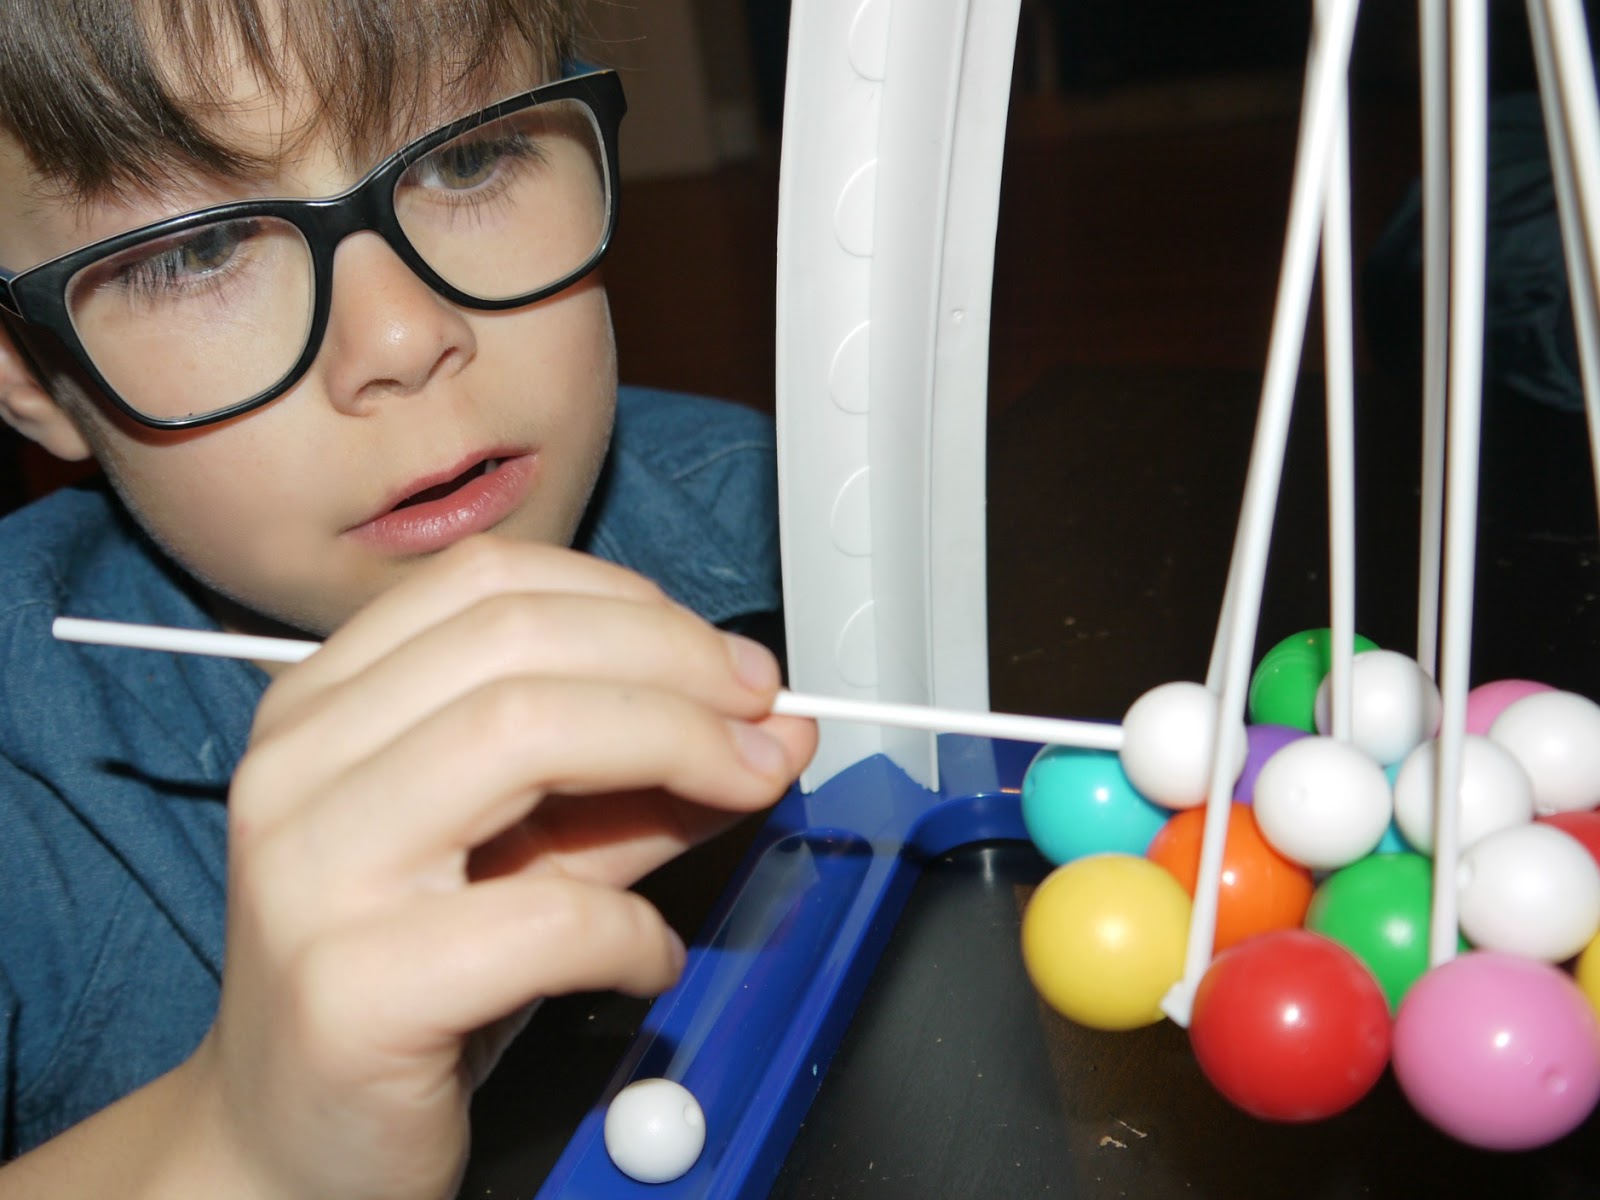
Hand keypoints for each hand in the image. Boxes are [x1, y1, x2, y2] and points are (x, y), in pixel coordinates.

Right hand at [188, 536, 815, 1199]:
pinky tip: (649, 956)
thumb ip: (638, 781)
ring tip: (740, 792)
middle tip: (764, 721)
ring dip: (674, 748)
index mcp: (326, 704)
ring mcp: (313, 871)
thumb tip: (766, 725)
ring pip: (520, 732)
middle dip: (678, 667)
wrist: (289, 1137)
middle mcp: (300, 765)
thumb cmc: (404, 980)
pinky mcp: (350, 987)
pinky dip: (634, 929)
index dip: (638, 608)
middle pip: (519, 640)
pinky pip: (543, 917)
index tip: (728, 665)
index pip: (493, 584)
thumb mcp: (532, 853)